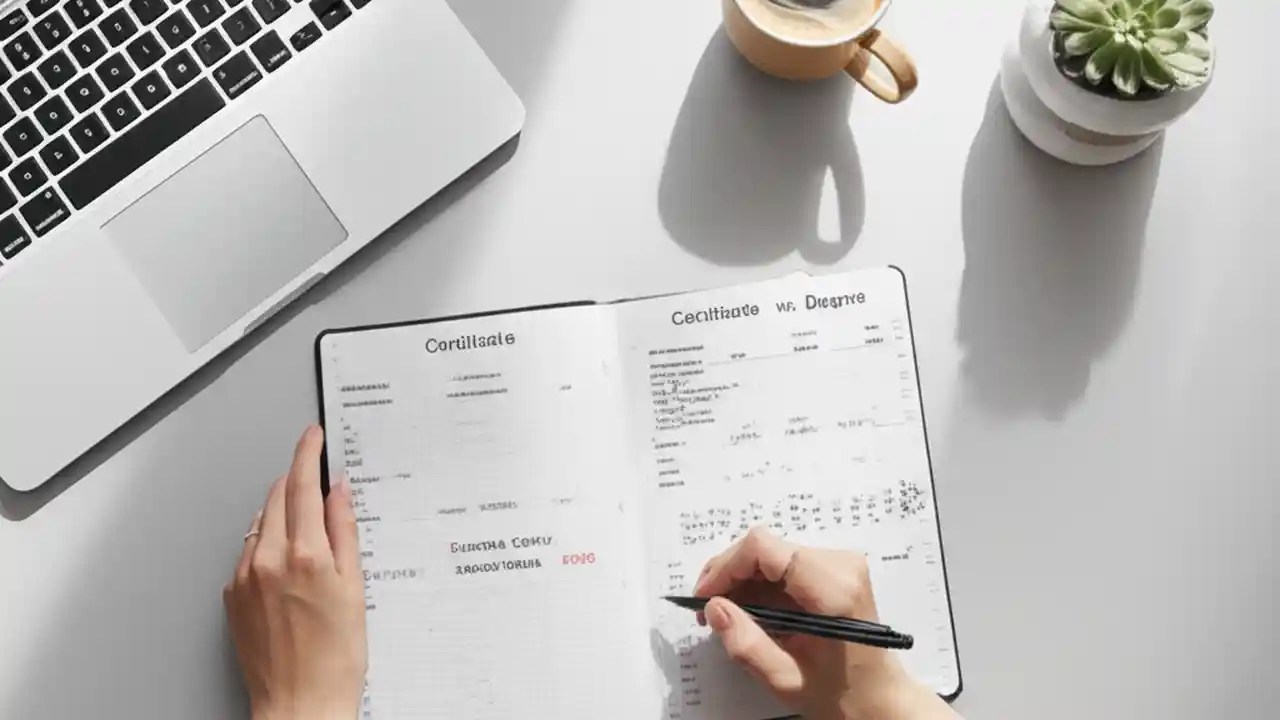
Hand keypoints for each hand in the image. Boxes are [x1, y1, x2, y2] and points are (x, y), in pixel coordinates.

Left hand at [224, 426, 366, 719]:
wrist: (300, 704)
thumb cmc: (335, 658)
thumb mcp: (355, 587)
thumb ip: (345, 530)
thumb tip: (339, 491)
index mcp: (303, 554)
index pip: (302, 485)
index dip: (307, 452)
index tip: (312, 435)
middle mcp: (266, 560)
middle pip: (278, 496)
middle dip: (296, 479)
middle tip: (317, 473)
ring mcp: (244, 578)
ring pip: (261, 522)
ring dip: (282, 511)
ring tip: (310, 528)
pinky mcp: (232, 596)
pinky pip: (249, 552)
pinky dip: (267, 543)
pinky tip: (289, 563)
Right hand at [694, 528, 956, 719]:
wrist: (879, 696)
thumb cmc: (841, 692)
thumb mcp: (787, 679)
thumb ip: (748, 644)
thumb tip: (714, 608)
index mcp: (833, 588)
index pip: (765, 549)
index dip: (725, 566)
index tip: (704, 597)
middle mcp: (840, 563)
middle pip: (764, 547)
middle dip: (728, 575)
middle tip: (709, 611)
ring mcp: (839, 562)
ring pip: (770, 552)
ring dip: (740, 579)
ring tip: (726, 614)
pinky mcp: (833, 567)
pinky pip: (782, 562)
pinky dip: (757, 582)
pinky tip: (749, 611)